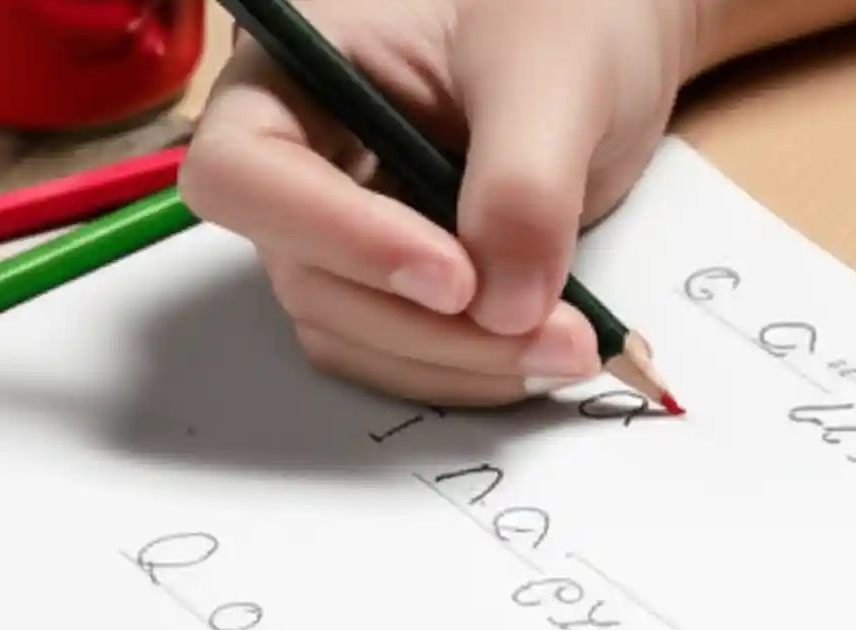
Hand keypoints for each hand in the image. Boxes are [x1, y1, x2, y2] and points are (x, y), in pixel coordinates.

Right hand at [179, 0, 700, 405]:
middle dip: (429, 326)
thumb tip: (503, 309)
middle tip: (550, 334)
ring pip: (352, 331)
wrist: (609, 41)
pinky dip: (467, 369)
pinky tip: (540, 351)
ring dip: (455, 362)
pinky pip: (400, 351)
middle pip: (306, 275)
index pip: (246, 171)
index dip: (338, 237)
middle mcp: (306, 159)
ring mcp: (348, 227)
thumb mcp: (555, 73)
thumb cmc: (568, 13)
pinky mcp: (400, 279)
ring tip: (571, 346)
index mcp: (301, 71)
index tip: (453, 278)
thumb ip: (524, 183)